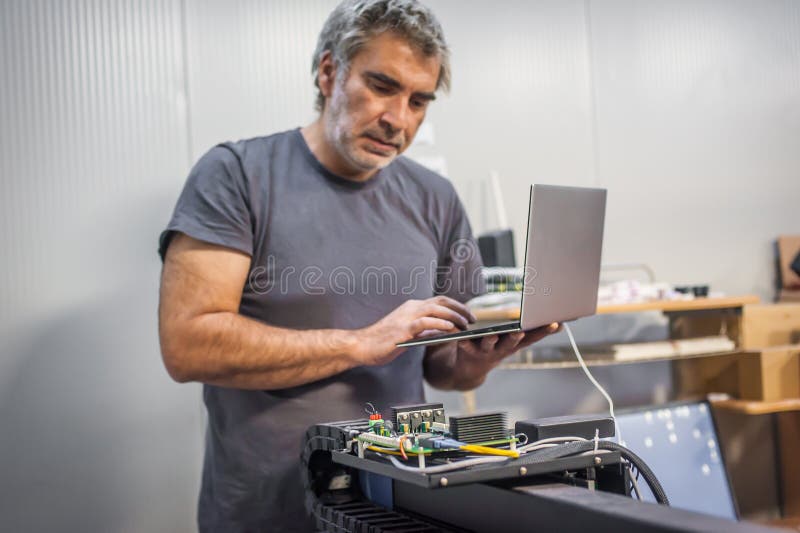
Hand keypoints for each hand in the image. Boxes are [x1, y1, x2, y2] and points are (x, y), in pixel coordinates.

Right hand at [353, 296, 475, 365]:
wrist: (362, 345)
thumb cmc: (383, 341)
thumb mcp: (408, 333)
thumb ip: (424, 330)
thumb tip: (442, 330)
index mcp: (413, 307)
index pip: (440, 301)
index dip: (457, 306)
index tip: (469, 315)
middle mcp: (411, 308)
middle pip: (442, 302)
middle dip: (460, 309)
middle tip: (473, 319)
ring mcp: (407, 317)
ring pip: (436, 309)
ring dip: (454, 316)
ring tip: (466, 325)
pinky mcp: (403, 329)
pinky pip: (425, 323)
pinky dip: (440, 323)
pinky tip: (450, 328)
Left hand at [452, 322, 560, 388]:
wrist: (470, 371)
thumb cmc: (496, 349)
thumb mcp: (516, 341)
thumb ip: (532, 332)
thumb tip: (561, 324)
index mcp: (515, 344)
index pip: (533, 337)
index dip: (544, 331)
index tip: (556, 323)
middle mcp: (503, 349)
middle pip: (512, 343)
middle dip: (516, 337)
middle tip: (521, 331)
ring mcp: (486, 352)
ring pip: (490, 345)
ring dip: (491, 340)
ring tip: (492, 335)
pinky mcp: (470, 351)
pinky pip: (466, 346)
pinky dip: (464, 342)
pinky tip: (461, 338)